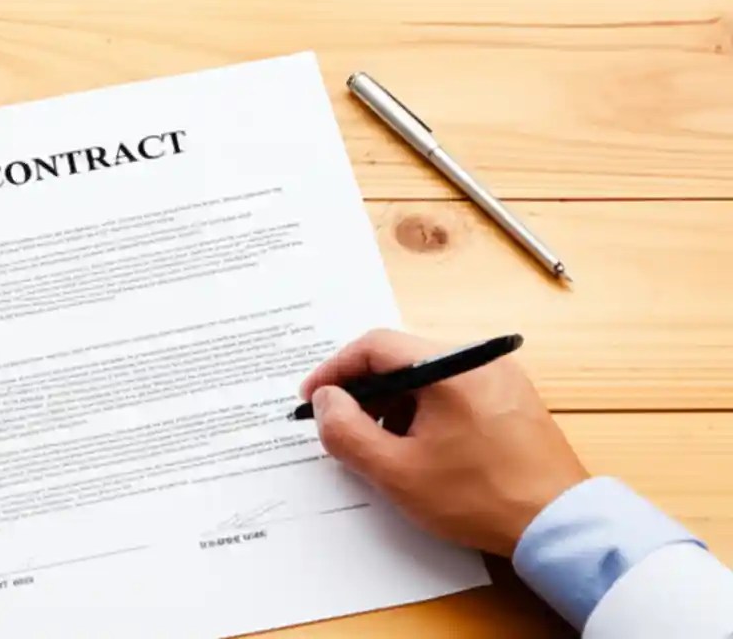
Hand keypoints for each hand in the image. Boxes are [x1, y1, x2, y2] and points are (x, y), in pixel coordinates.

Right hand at [300, 330, 588, 555]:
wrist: (559, 525)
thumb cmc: (479, 497)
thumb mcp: (396, 471)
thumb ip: (347, 432)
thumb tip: (325, 401)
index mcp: (450, 367)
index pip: (375, 346)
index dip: (335, 371)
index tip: (313, 399)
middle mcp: (478, 360)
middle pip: (401, 358)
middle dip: (364, 392)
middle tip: (342, 427)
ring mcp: (500, 377)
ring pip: (427, 376)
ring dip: (394, 404)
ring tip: (382, 447)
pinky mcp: (512, 398)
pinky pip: (454, 391)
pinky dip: (425, 411)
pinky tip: (419, 448)